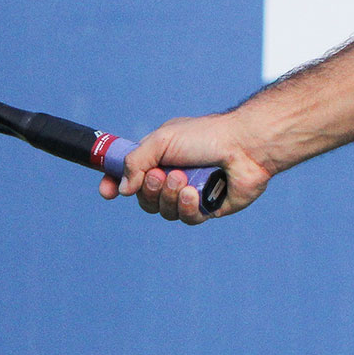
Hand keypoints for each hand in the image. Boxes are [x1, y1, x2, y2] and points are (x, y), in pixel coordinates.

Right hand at [97, 113, 273, 224]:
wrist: (246, 144)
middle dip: (148, 190)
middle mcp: (175, 176)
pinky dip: (187, 207)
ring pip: (164, 211)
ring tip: (183, 179)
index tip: (106, 192)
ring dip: (168, 196)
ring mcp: (192, 194)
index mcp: (162, 157)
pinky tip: (194, 193)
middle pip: (144, 199)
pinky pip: (188, 218)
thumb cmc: (207, 136)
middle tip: (161, 175)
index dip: (114, 185)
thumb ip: (135, 162)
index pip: (130, 176)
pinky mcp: (210, 208)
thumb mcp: (162, 140)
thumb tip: (122, 189)